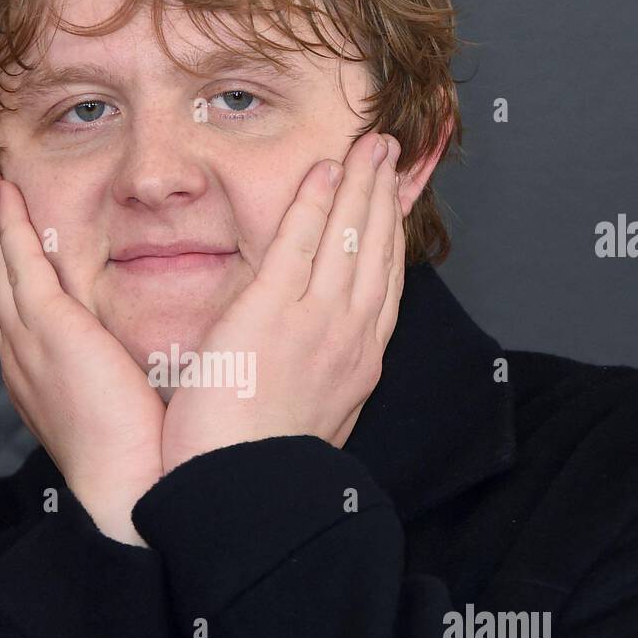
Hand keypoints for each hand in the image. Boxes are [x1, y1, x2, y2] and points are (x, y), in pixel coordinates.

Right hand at [0, 160, 164, 545]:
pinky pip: (20, 259)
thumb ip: (120, 376)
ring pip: (2, 261)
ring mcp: (27, 339)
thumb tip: (139, 362)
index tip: (10, 232)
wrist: (131, 489)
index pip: (20, 305)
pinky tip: (3, 191)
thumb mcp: (122, 408)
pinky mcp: (47, 327)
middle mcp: (22, 354)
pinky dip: (8, 222)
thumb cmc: (139, 459)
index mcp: (38, 374)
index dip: (11, 263)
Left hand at [160, 131, 404, 474]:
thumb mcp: (314, 424)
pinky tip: (324, 171)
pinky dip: (315, 202)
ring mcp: (314, 323)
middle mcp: (349, 338)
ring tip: (370, 144)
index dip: (393, 239)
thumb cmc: (259, 467)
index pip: (385, 287)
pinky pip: (300, 243)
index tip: (397, 206)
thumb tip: (322, 368)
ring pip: (348, 238)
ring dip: (361, 183)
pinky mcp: (271, 314)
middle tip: (391, 154)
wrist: (240, 492)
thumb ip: (323, 383)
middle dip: (386, 196)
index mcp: (359, 367)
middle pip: (376, 252)